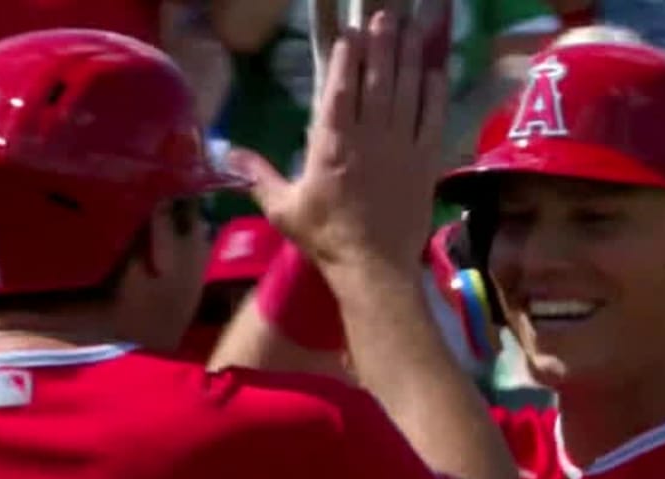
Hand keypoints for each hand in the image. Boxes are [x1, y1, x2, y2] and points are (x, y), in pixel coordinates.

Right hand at [227, 9, 446, 279]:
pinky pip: (433, 119)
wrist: (374, 268)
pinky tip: (435, 72)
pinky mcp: (426, 162)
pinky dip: (434, 94)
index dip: (347, 55)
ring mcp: (401, 146)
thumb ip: (260, 177)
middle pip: (377, 79)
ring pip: (406, 91)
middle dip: (381, 44)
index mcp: (333, 143)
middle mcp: (369, 136)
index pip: (340, 87)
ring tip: (410, 29)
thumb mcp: (284, 209)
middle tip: (385, 17)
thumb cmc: (326, 239)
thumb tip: (229, 153)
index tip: (351, 32)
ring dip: (408, 57)